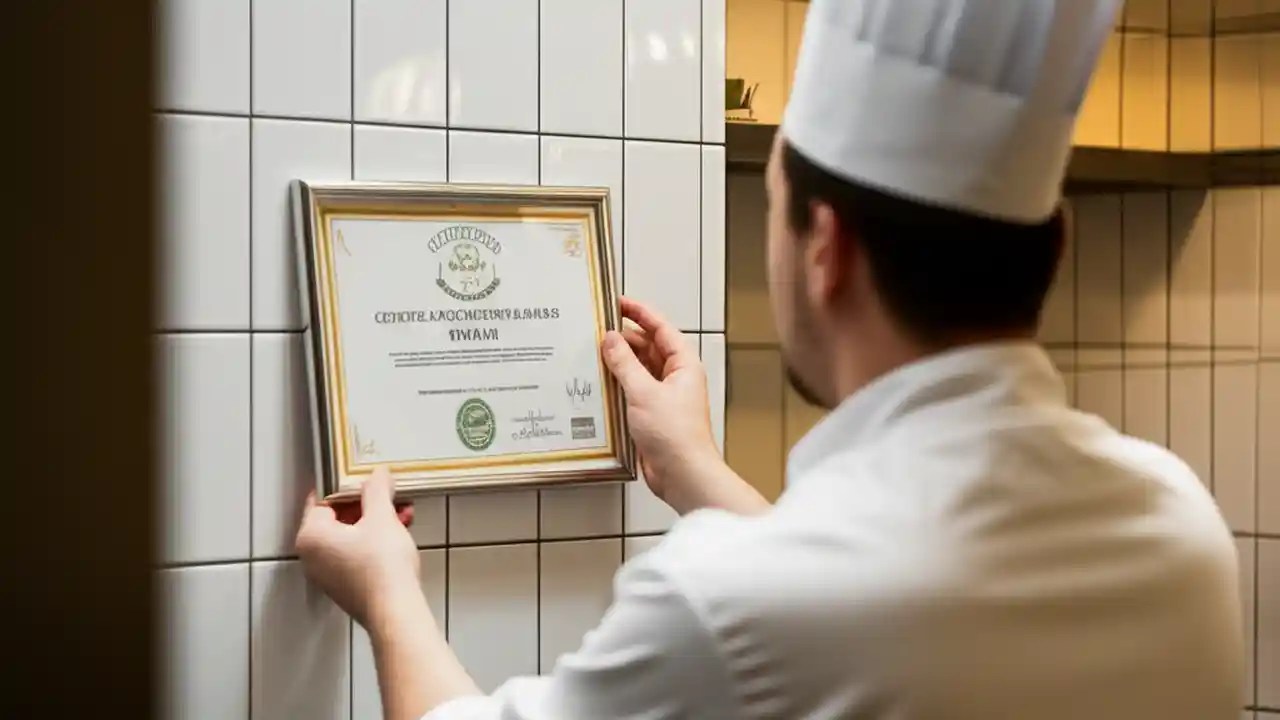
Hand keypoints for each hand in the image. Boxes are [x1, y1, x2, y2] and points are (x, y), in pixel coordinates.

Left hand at [296, 467, 423, 627]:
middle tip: (389, 496)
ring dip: (376, 522)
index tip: (367, 481)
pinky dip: (375, 542)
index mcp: (311, 536)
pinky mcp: (345, 586)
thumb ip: (377, 490)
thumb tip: (377, 475)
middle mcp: (313, 557)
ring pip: (351, 536)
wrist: (396, 612)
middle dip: (367, 505)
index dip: (348, 487)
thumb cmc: (382, 566)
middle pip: (338, 518)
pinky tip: (400, 534)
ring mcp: (328, 574)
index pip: (323, 499)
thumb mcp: (381, 517)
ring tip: (402, 514)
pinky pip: (356, 554)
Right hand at [602, 297, 768, 515]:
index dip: (639, 312)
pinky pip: (632, 391)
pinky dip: (617, 385)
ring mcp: (663, 397)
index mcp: (683, 365)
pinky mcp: (651, 415)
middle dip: (624, 338)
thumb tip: (610, 339)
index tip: (618, 301)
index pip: (660, 328)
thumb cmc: (674, 434)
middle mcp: (675, 378)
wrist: (683, 474)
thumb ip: (624, 363)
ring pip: (638, 370)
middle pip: (648, 348)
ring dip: (618, 363)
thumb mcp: (644, 391)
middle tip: (596, 329)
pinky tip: (598, 383)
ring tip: (592, 353)